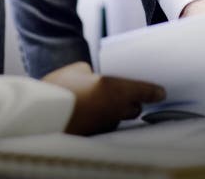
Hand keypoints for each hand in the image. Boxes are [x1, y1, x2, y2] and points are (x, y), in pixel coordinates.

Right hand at [42, 62, 164, 135]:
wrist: (44, 113)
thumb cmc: (61, 88)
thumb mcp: (78, 69)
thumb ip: (92, 72)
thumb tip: (94, 75)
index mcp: (117, 89)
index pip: (145, 91)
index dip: (154, 91)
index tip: (160, 92)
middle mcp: (115, 110)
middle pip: (134, 108)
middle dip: (133, 101)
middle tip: (127, 92)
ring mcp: (105, 125)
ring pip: (118, 118)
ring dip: (116, 111)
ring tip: (104, 101)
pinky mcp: (94, 134)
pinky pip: (104, 125)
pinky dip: (101, 118)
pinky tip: (91, 111)